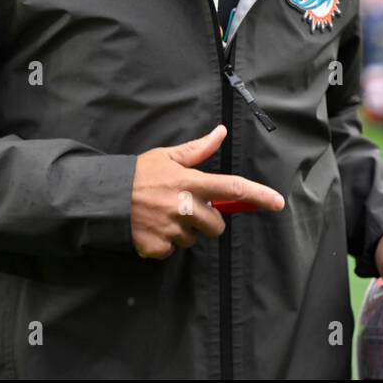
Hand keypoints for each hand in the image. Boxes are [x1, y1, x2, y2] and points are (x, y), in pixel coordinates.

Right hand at [130, 124, 284, 259]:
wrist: (105, 197)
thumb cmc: (139, 174)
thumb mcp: (167, 156)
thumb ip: (197, 150)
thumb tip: (220, 133)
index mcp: (189, 182)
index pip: (232, 187)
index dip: (258, 195)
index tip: (278, 202)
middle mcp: (184, 207)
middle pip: (216, 225)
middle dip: (207, 220)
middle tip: (186, 208)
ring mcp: (171, 229)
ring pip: (193, 239)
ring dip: (184, 231)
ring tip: (163, 215)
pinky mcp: (157, 247)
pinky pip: (173, 249)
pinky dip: (165, 242)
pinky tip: (152, 227)